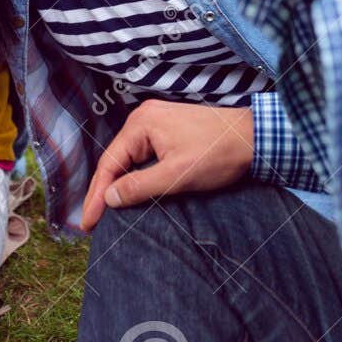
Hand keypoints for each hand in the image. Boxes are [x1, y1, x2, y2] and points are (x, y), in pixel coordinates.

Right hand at [80, 101, 253, 229]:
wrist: (254, 136)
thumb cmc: (218, 153)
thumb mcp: (177, 175)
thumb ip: (140, 187)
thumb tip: (109, 198)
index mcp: (141, 124)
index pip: (109, 164)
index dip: (97, 196)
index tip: (88, 223)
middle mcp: (144, 119)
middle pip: (116, 160)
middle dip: (103, 191)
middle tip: (91, 222)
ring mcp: (157, 122)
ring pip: (129, 159)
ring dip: (118, 184)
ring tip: (105, 211)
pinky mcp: (169, 130)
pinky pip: (143, 155)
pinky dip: (134, 174)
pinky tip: (129, 190)